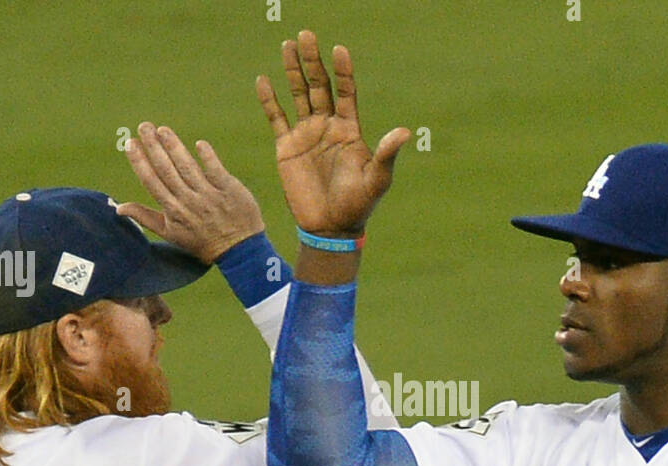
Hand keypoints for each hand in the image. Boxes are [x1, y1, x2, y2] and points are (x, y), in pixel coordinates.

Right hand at [116, 122, 264, 264]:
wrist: (238, 250)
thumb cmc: (201, 241)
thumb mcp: (171, 234)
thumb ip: (145, 217)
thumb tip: (118, 208)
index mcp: (173, 211)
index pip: (152, 182)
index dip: (139, 162)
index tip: (130, 143)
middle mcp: (189, 202)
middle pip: (167, 170)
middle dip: (154, 147)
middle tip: (144, 126)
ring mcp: (209, 195)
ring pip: (188, 168)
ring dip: (174, 147)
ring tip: (163, 129)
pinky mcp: (229, 190)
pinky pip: (216, 170)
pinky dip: (207, 157)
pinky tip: (199, 143)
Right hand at [257, 31, 410, 236]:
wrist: (330, 228)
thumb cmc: (358, 205)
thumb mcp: (377, 180)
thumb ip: (386, 154)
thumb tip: (404, 132)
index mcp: (349, 129)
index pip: (346, 92)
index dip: (343, 71)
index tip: (339, 49)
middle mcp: (327, 126)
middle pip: (320, 85)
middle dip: (313, 61)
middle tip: (306, 35)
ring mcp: (306, 134)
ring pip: (298, 95)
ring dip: (293, 71)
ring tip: (288, 44)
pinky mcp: (286, 148)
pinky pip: (276, 118)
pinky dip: (269, 100)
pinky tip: (263, 80)